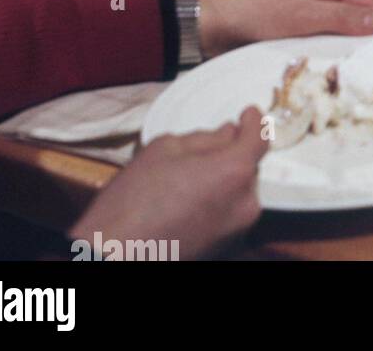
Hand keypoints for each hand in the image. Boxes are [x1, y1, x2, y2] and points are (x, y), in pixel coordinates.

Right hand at [69, 107, 266, 259]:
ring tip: (189, 180)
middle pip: (248, 167)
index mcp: (233, 172)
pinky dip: (217, 203)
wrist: (113, 257)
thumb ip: (205, 138)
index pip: (260, 138)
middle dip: (232, 154)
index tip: (246, 114)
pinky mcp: (224, 249)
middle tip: (204, 151)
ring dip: (223, 180)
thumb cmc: (132, 204)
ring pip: (239, 191)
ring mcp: (236, 231)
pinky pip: (229, 214)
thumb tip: (227, 133)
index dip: (254, 121)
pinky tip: (188, 201)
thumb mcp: (165, 150)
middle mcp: (244, 204)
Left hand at [198, 0, 372, 58]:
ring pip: (339, 32)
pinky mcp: (297, 31)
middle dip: (363, 39)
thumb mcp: (301, 15)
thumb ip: (341, 17)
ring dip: (343, 49)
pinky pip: (321, 42)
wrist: (213, 26)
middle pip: (355, 18)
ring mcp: (309, 13)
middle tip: (371, 67)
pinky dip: (327, 53)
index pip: (367, 2)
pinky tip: (329, 69)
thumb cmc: (255, 14)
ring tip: (352, 72)